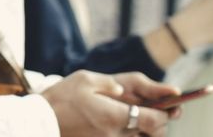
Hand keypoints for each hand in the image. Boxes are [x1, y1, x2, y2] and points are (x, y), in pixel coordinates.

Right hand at [41, 71, 176, 136]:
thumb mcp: (85, 80)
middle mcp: (115, 134)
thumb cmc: (60, 99)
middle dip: (161, 121)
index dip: (167, 113)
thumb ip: (110, 82)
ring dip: (148, 129)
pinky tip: (130, 123)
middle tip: (167, 110)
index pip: (155, 120)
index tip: (173, 104)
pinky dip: (132, 132)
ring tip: (149, 116)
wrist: (39, 123)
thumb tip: (125, 89)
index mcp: (114, 116)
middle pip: (153, 133)